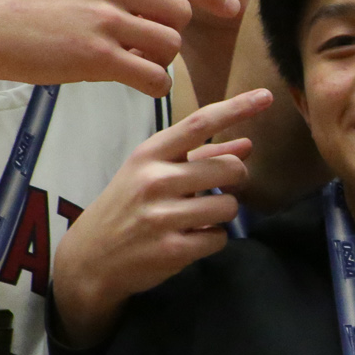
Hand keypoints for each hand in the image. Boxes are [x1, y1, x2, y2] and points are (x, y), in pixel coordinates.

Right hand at [0, 0, 238, 95]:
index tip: (231, 8)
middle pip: (181, 15)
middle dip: (170, 34)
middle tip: (142, 45)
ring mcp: (106, 20)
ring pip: (170, 47)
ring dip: (159, 61)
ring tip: (130, 62)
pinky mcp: (96, 56)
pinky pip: (153, 76)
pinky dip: (153, 85)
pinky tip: (136, 82)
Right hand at [52, 89, 272, 347]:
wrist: (88, 259)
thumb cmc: (127, 208)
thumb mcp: (152, 173)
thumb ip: (200, 157)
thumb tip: (247, 145)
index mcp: (149, 155)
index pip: (199, 124)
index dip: (237, 108)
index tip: (266, 95)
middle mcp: (154, 180)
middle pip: (230, 169)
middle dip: (234, 180)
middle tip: (213, 189)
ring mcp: (162, 216)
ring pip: (229, 206)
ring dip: (220, 214)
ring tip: (194, 219)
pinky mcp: (172, 249)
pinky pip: (220, 238)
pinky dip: (211, 240)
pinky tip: (187, 240)